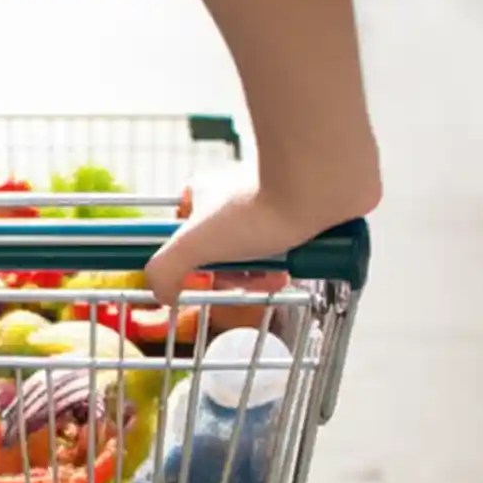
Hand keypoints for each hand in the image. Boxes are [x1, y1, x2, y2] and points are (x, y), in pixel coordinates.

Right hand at [144, 169, 378, 305]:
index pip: (190, 239)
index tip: (210, 277)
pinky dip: (292, 260)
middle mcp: (236, 192)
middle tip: (249, 280)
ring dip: (265, 272)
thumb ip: (164, 272)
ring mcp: (273, 197)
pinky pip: (291, 243)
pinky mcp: (305, 204)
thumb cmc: (255, 209)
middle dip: (237, 275)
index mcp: (203, 193)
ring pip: (261, 251)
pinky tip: (297, 263)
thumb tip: (165, 296)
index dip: (198, 264)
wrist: (319, 187)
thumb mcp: (192, 245)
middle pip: (227, 251)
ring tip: (278, 274)